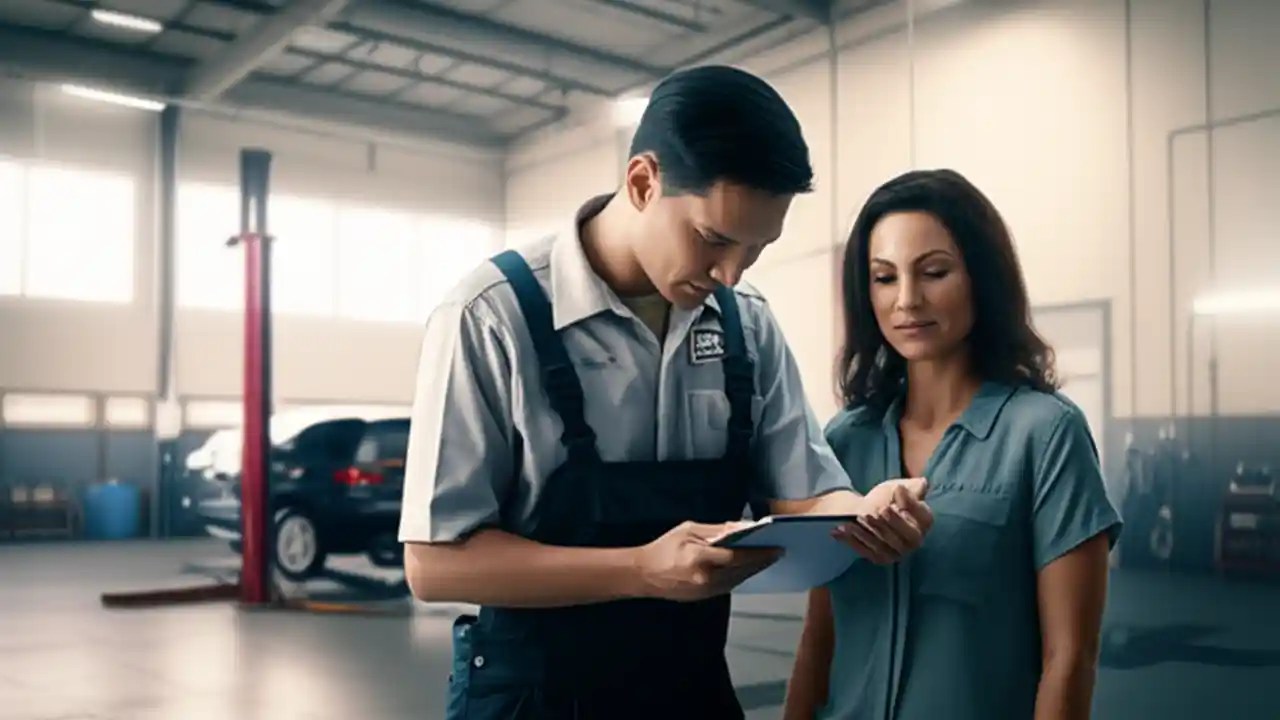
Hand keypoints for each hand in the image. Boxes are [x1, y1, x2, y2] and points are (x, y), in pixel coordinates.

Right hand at [634, 521, 781, 601]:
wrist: (644, 575)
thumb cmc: (665, 547)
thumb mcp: (688, 530)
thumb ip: (716, 530)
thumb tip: (741, 528)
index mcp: (699, 558)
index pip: (736, 556)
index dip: (759, 553)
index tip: (776, 548)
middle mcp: (705, 578)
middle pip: (742, 570)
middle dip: (762, 562)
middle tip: (779, 553)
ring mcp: (705, 591)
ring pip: (738, 580)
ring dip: (754, 570)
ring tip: (768, 560)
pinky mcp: (704, 597)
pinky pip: (729, 586)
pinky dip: (741, 577)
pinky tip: (750, 569)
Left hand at [833, 477, 933, 564]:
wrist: (865, 511)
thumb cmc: (886, 498)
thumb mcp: (898, 488)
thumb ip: (912, 487)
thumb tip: (922, 484)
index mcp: (924, 523)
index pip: (923, 518)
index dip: (910, 504)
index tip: (897, 491)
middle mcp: (915, 541)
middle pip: (901, 536)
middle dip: (884, 524)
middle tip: (868, 514)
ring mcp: (897, 553)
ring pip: (881, 545)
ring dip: (865, 533)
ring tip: (852, 521)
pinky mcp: (880, 559)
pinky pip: (866, 551)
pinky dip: (852, 541)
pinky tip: (840, 530)